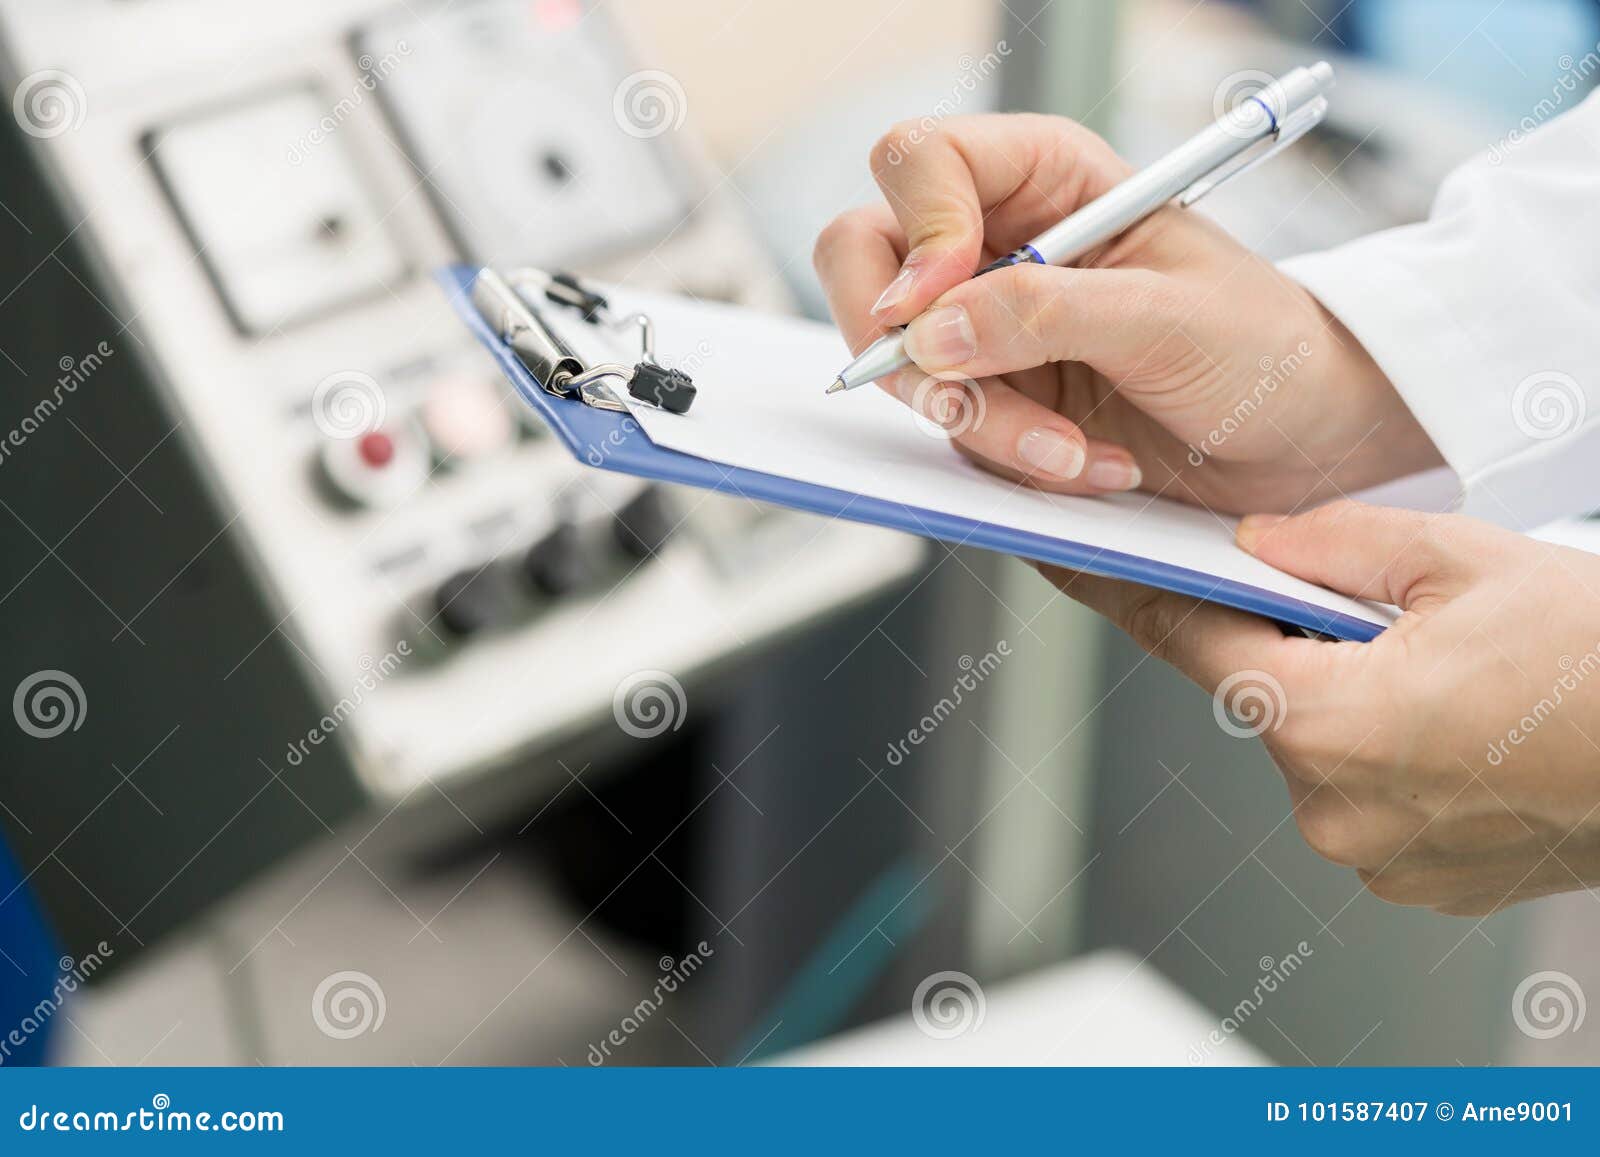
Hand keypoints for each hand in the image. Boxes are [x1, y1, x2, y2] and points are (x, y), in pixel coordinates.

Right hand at [812, 113, 1442, 512]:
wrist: (1296, 441)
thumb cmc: (1262, 348)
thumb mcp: (1168, 316)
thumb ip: (1046, 313)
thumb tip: (930, 333)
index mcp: (1046, 178)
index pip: (921, 163)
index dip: (916, 228)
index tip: (937, 301)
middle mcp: (998, 244)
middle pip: (866, 255)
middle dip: (898, 338)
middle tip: (950, 396)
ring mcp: (982, 328)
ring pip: (899, 359)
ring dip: (977, 421)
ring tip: (1074, 454)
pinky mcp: (988, 401)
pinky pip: (946, 429)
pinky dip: (1004, 459)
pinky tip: (1082, 464)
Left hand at [1047, 501, 1599, 915]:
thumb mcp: (1456, 560)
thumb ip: (1328, 546)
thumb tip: (1253, 545)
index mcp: (1324, 720)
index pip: (1189, 642)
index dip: (1132, 594)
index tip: (1081, 565)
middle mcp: (1332, 806)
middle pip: (1260, 697)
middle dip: (1293, 645)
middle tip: (1374, 612)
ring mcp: (1374, 857)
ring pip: (1316, 749)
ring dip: (1349, 704)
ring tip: (1447, 674)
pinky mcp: (1416, 883)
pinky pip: (1363, 800)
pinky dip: (1388, 756)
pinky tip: (1459, 728)